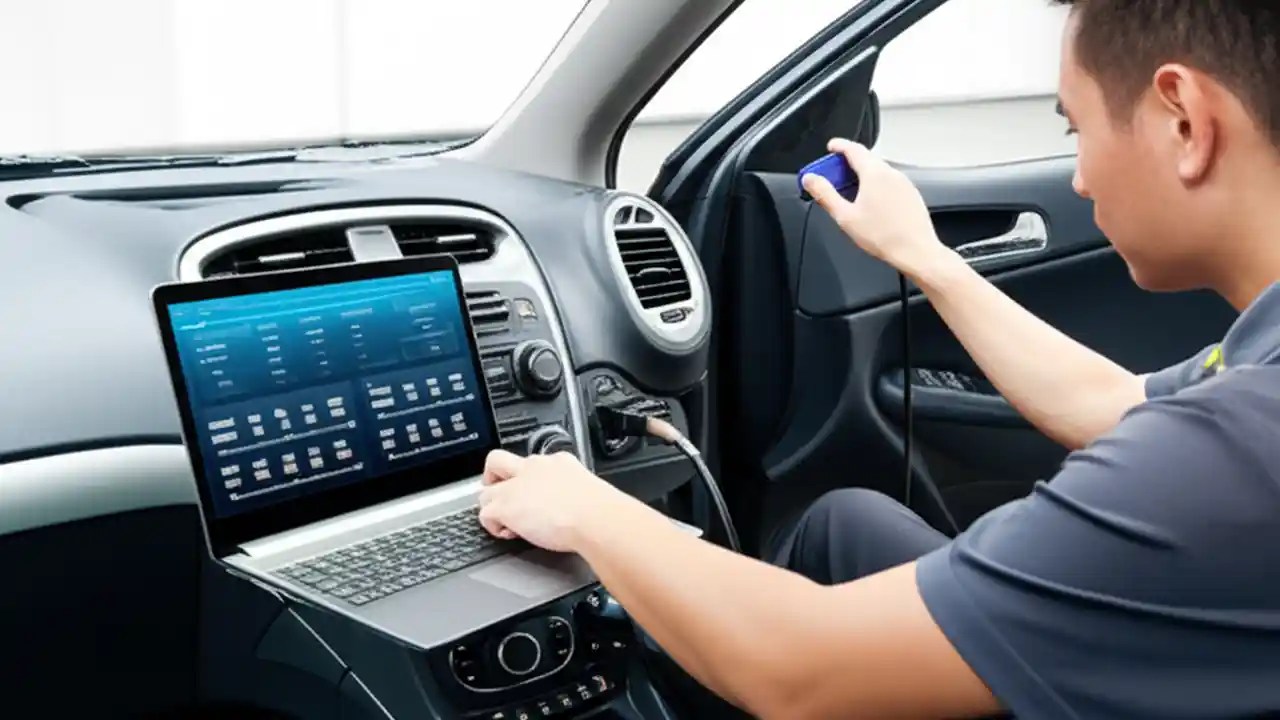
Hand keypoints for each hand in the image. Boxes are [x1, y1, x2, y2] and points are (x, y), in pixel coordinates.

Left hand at [478, 450, 636, 552]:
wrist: (594, 517)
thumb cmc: (598, 510)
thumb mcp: (588, 491)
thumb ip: (574, 493)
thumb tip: (577, 506)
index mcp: (557, 463)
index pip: (532, 463)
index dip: (526, 478)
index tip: (532, 491)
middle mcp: (533, 468)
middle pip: (497, 460)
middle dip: (492, 477)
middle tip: (499, 495)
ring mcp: (516, 486)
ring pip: (486, 491)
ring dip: (493, 507)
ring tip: (507, 524)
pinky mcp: (505, 506)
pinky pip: (485, 514)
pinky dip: (493, 526)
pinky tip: (509, 533)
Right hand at [801, 138, 949, 277]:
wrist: (916, 251)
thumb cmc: (884, 237)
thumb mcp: (845, 216)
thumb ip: (825, 194)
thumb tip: (810, 179)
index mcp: (874, 174)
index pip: (853, 149)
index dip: (839, 145)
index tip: (831, 146)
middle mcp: (891, 173)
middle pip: (866, 159)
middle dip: (848, 162)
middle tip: (833, 174)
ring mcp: (904, 183)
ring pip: (879, 171)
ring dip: (862, 174)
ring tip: (849, 191)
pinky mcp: (911, 193)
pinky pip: (889, 181)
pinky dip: (876, 184)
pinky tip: (870, 202)